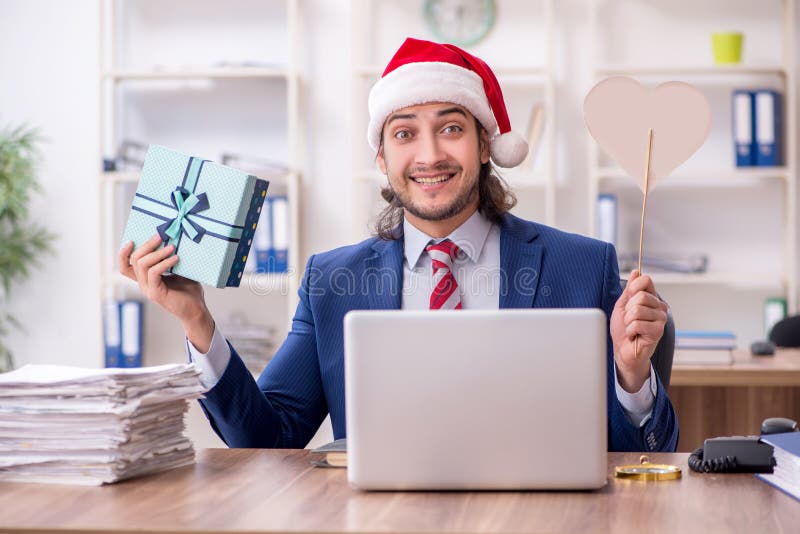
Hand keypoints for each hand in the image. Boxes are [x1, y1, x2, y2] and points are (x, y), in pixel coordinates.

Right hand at [119, 234, 213, 350]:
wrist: (196, 310)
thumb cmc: (189, 291)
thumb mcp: (179, 270)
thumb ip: (171, 259)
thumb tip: (173, 239)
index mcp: (146, 279)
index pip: (126, 266)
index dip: (123, 253)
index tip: (132, 240)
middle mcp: (144, 284)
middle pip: (134, 260)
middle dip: (147, 245)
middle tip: (160, 236)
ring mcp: (148, 289)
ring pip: (142, 265)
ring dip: (157, 253)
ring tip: (172, 247)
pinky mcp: (156, 294)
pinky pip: (154, 273)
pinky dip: (164, 263)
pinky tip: (176, 259)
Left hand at [610, 270, 667, 392]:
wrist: (624, 351)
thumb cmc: (623, 330)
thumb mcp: (622, 306)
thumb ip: (629, 290)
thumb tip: (636, 272)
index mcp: (651, 299)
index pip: (645, 280)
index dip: (633, 288)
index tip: (628, 300)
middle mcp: (659, 307)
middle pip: (640, 296)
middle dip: (628, 309)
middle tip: (629, 320)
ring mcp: (661, 319)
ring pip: (638, 310)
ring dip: (628, 321)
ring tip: (632, 328)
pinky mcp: (658, 331)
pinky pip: (638, 323)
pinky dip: (630, 330)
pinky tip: (634, 335)